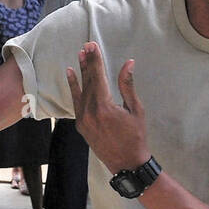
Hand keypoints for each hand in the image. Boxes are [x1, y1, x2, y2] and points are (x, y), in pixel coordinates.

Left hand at [66, 41, 148, 172]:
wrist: (126, 163)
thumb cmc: (136, 136)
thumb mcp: (136, 109)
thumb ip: (127, 85)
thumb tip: (128, 63)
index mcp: (104, 107)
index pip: (98, 77)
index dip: (96, 60)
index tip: (93, 45)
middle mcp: (89, 112)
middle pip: (88, 81)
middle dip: (88, 62)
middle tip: (86, 45)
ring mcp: (82, 119)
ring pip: (81, 90)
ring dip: (80, 72)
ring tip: (80, 55)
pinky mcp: (80, 125)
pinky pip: (76, 102)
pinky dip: (74, 88)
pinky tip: (71, 74)